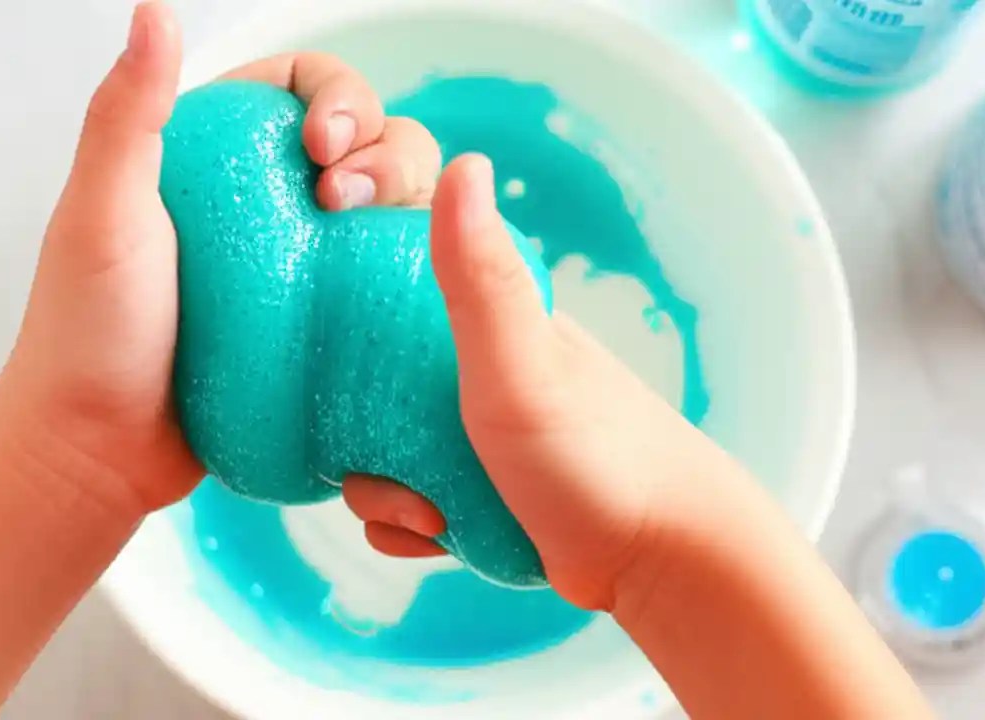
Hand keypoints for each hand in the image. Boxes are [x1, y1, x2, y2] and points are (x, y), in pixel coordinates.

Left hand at [0, 1, 441, 517]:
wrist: (98, 450)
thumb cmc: (88, 334)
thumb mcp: (103, 213)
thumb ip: (127, 113)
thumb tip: (154, 12)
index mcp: (219, 153)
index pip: (306, 86)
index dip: (339, 98)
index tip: (323, 144)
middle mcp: (267, 199)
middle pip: (368, 142)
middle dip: (386, 152)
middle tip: (346, 202)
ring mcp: (300, 263)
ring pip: (390, 208)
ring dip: (408, 208)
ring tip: (375, 243)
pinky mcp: (320, 321)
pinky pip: (384, 282)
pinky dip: (409, 274)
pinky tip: (405, 291)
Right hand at [344, 156, 740, 609]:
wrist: (656, 562)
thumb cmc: (595, 455)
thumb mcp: (521, 361)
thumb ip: (481, 275)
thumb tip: (462, 161)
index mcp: (482, 314)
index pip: (381, 280)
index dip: (340, 306)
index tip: (328, 352)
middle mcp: (471, 361)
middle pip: (361, 379)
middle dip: (360, 436)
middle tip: (397, 474)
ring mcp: (469, 426)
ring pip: (376, 446)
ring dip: (384, 493)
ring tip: (432, 515)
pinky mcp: (473, 484)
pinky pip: (403, 498)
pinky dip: (408, 524)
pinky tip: (437, 535)